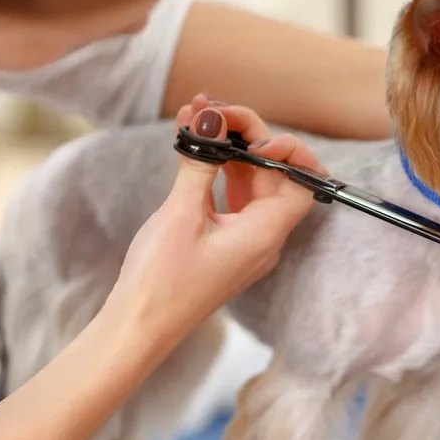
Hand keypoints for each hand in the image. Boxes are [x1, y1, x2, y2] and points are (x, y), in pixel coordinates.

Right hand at [109, 94, 323, 344]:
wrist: (137, 328)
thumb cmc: (161, 280)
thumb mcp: (181, 213)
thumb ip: (201, 162)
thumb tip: (210, 120)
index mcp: (266, 234)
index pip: (302, 182)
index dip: (288, 151)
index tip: (253, 136)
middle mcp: (263, 237)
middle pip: (274, 176)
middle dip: (248, 138)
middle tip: (213, 112)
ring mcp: (244, 241)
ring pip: (249, 184)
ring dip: (229, 150)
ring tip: (199, 116)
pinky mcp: (223, 243)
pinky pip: (229, 199)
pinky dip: (215, 171)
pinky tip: (192, 145)